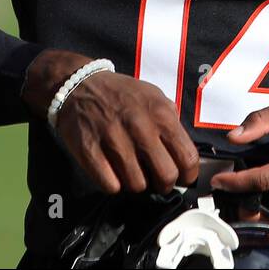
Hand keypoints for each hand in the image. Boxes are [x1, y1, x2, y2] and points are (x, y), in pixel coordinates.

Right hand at [28, 52, 198, 194]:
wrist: (80, 84)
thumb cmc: (123, 95)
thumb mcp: (155, 98)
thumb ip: (171, 124)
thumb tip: (184, 158)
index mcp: (161, 114)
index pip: (188, 158)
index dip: (187, 175)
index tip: (180, 178)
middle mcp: (140, 126)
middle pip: (166, 177)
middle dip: (163, 185)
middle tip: (155, 180)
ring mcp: (113, 139)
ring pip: (137, 185)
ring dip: (136, 184)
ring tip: (131, 172)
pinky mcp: (89, 150)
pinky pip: (110, 185)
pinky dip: (113, 184)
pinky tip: (112, 172)